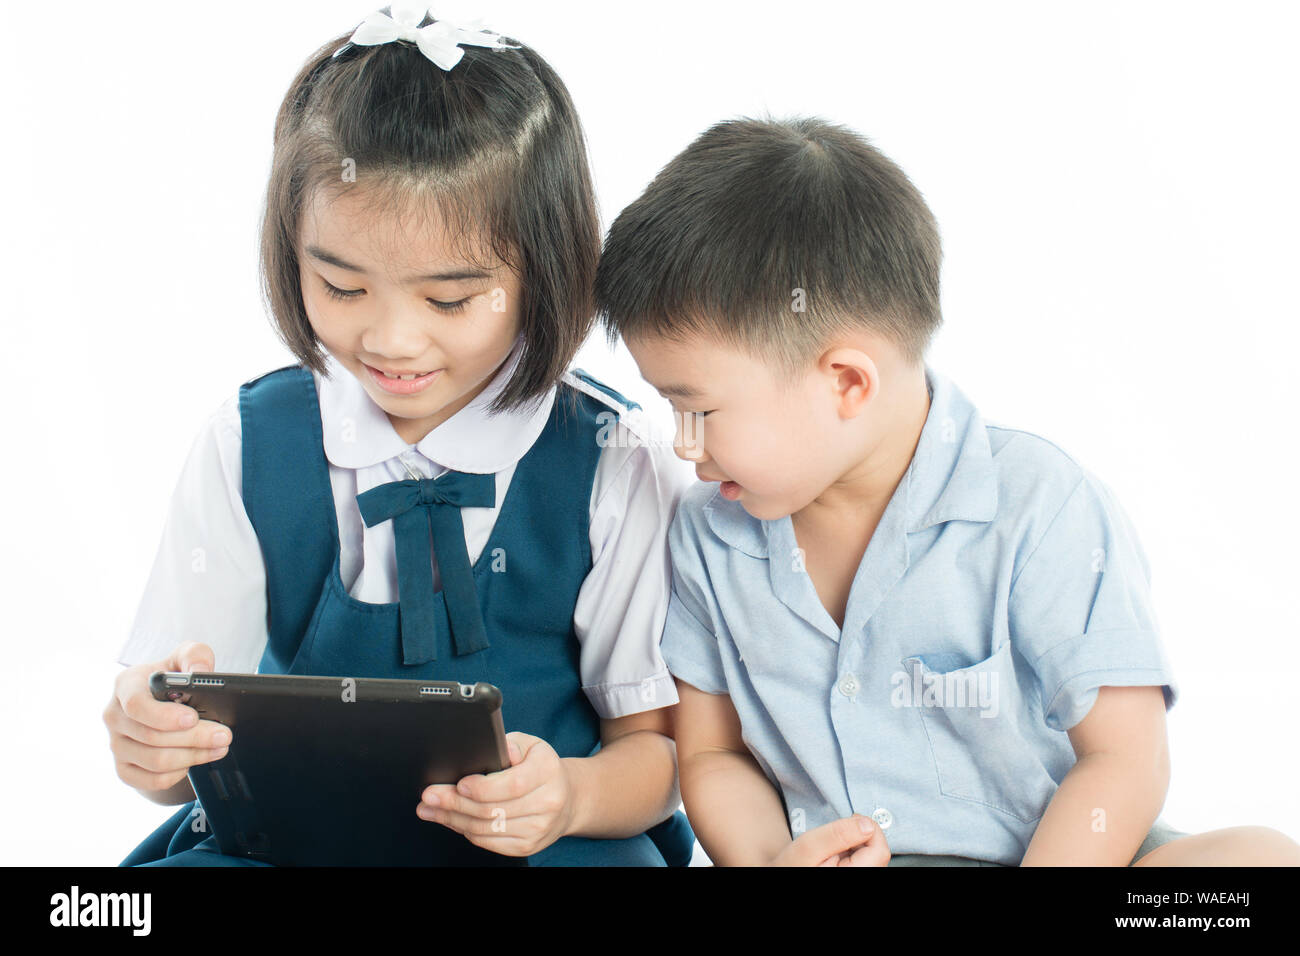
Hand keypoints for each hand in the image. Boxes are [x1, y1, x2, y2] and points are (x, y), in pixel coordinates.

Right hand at [103, 642, 231, 792]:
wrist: (162, 708)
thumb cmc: (173, 679)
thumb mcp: (185, 658)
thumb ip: (194, 655)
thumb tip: (200, 670)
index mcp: (125, 685)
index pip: (136, 705)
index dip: (165, 716)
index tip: (193, 718)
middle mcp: (115, 716)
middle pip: (152, 737)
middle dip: (195, 737)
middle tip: (224, 735)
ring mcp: (116, 745)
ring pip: (156, 761)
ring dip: (194, 755)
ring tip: (220, 746)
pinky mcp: (124, 769)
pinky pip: (153, 780)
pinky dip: (179, 773)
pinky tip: (194, 759)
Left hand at [416, 732, 575, 856]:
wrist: (566, 798)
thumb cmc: (540, 767)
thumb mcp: (530, 745)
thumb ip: (511, 744)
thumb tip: (493, 749)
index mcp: (547, 771)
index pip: (511, 785)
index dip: (481, 787)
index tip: (458, 783)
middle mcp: (547, 803)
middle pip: (492, 809)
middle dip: (454, 803)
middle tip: (430, 796)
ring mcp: (538, 828)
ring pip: (485, 828)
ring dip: (452, 819)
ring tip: (431, 809)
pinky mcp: (527, 846)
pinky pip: (488, 841)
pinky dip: (465, 831)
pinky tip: (452, 820)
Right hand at [769, 814, 890, 866]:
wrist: (781, 874)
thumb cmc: (792, 864)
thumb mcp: (809, 845)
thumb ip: (838, 834)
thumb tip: (867, 824)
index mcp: (852, 875)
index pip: (880, 850)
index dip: (869, 828)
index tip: (850, 821)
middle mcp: (860, 877)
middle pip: (879, 853)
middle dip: (862, 837)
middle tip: (836, 836)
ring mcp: (858, 876)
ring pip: (873, 857)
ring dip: (857, 845)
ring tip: (834, 847)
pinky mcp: (855, 874)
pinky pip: (865, 862)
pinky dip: (853, 853)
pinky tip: (837, 854)